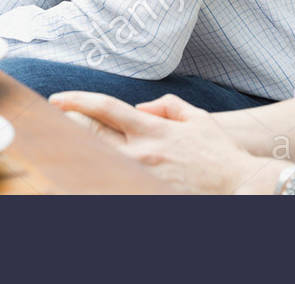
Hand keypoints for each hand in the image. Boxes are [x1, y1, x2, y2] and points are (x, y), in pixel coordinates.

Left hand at [50, 91, 258, 193]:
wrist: (244, 186)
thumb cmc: (220, 153)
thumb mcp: (197, 118)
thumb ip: (168, 106)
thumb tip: (142, 106)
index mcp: (151, 128)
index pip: (105, 108)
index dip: (77, 101)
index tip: (56, 100)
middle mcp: (142, 151)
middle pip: (92, 135)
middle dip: (68, 126)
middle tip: (51, 122)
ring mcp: (142, 176)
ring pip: (98, 161)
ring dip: (79, 153)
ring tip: (61, 147)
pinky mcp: (148, 194)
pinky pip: (115, 185)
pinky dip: (100, 179)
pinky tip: (86, 177)